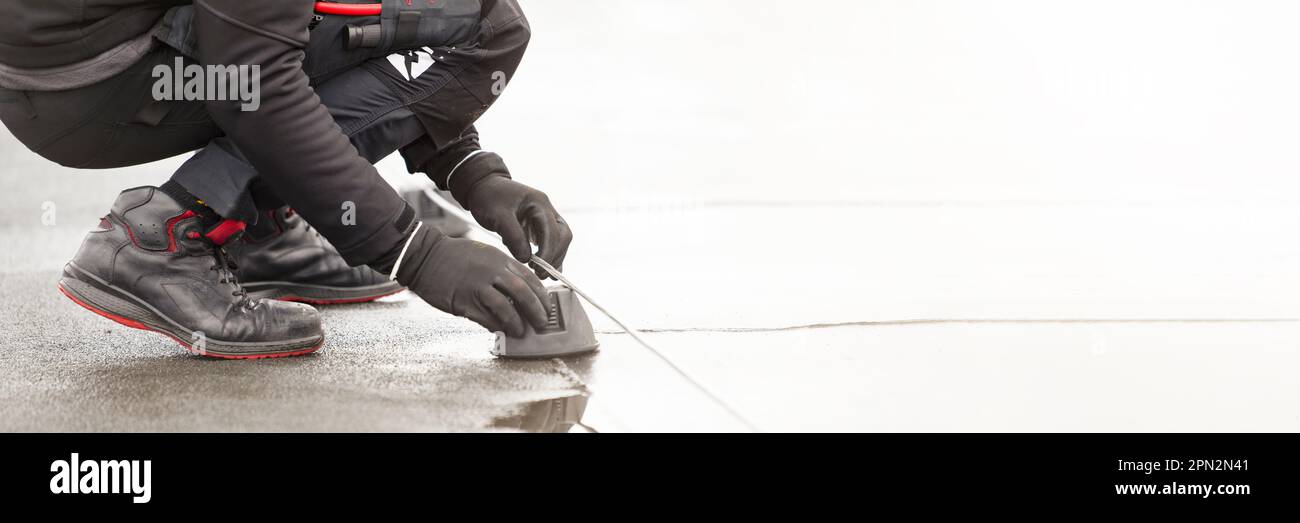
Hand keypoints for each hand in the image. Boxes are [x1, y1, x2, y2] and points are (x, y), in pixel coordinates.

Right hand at [394, 225, 549, 337]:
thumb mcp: (485, 255)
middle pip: (523, 293)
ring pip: (506, 307)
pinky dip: (496, 326)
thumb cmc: (455, 257)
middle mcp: (492, 271)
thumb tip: (520, 294)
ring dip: (517, 322)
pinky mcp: (463, 301)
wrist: (425, 256)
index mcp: (500, 259)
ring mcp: (477, 286)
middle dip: (536, 311)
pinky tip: (500, 331)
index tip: (546, 308)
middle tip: (542, 324)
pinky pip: (485, 318)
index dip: (542, 296)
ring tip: (521, 332)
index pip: (530, 279)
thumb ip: (503, 271)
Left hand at [463, 176, 572, 278]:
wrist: (483, 186)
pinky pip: (552, 241)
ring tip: (542, 275)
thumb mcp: (497, 215)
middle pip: (563, 235)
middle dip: (555, 257)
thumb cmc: (489, 197)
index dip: (548, 253)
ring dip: (554, 258)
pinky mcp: (540, 225)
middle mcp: (547, 209)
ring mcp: (546, 216)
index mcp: (539, 202)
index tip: (538, 270)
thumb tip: (526, 259)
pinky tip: (545, 270)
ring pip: (561, 240)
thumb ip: (513, 236)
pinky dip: (550, 256)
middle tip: (541, 275)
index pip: (552, 231)